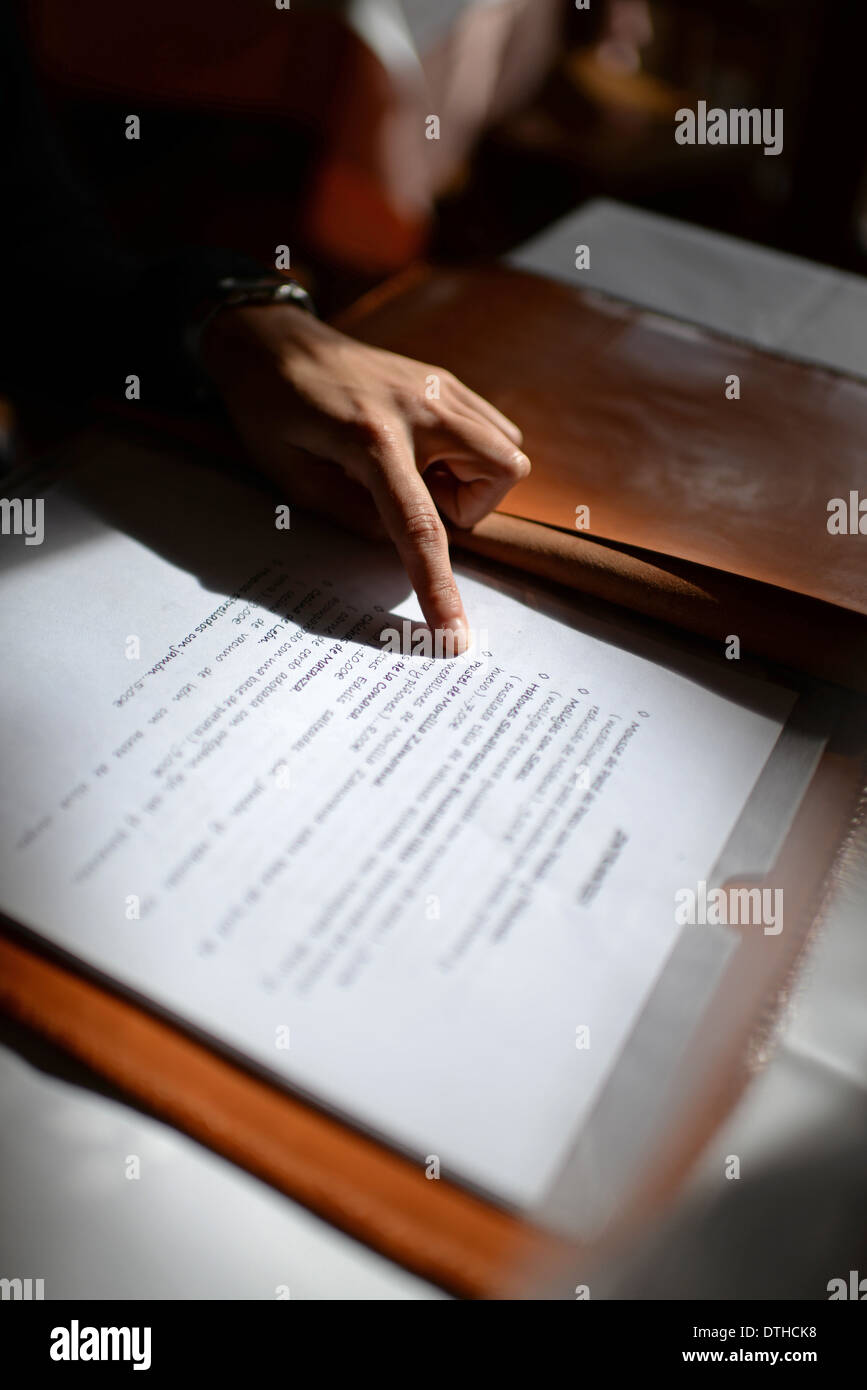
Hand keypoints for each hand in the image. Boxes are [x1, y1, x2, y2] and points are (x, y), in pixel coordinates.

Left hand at [199, 302, 529, 649]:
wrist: (273, 340)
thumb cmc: (271, 410)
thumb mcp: (291, 477)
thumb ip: (351, 516)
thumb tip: (400, 541)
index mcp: (370, 438)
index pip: (419, 525)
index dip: (438, 586)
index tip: (454, 634)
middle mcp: (418, 407)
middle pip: (501, 472)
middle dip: (471, 503)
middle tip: (418, 495)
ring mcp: (438, 387)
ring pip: (506, 448)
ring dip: (472, 478)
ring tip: (417, 470)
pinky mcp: (445, 380)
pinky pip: (493, 427)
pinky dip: (472, 452)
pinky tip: (424, 450)